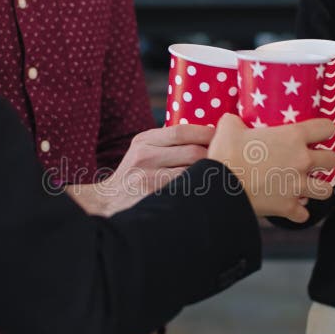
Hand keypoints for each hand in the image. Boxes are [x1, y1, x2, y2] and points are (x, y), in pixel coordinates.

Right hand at [69, 125, 214, 215]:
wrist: (106, 202)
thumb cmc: (134, 176)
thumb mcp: (142, 152)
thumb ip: (166, 144)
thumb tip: (208, 136)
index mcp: (144, 141)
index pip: (181, 131)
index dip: (206, 133)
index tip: (221, 137)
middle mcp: (144, 156)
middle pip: (192, 152)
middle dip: (214, 156)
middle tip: (227, 161)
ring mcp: (148, 178)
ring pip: (193, 173)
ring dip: (211, 175)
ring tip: (220, 178)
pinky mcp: (153, 196)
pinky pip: (186, 191)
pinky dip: (200, 190)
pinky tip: (205, 192)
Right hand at [207, 114, 334, 222]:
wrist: (219, 187)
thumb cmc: (226, 155)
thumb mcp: (229, 127)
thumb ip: (238, 121)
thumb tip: (235, 123)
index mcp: (293, 137)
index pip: (326, 127)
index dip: (325, 128)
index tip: (319, 132)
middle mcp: (302, 161)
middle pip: (332, 160)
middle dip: (325, 160)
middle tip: (313, 161)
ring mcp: (297, 186)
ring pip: (327, 190)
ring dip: (319, 188)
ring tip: (309, 186)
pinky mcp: (288, 207)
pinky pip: (304, 214)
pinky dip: (298, 212)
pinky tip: (291, 207)